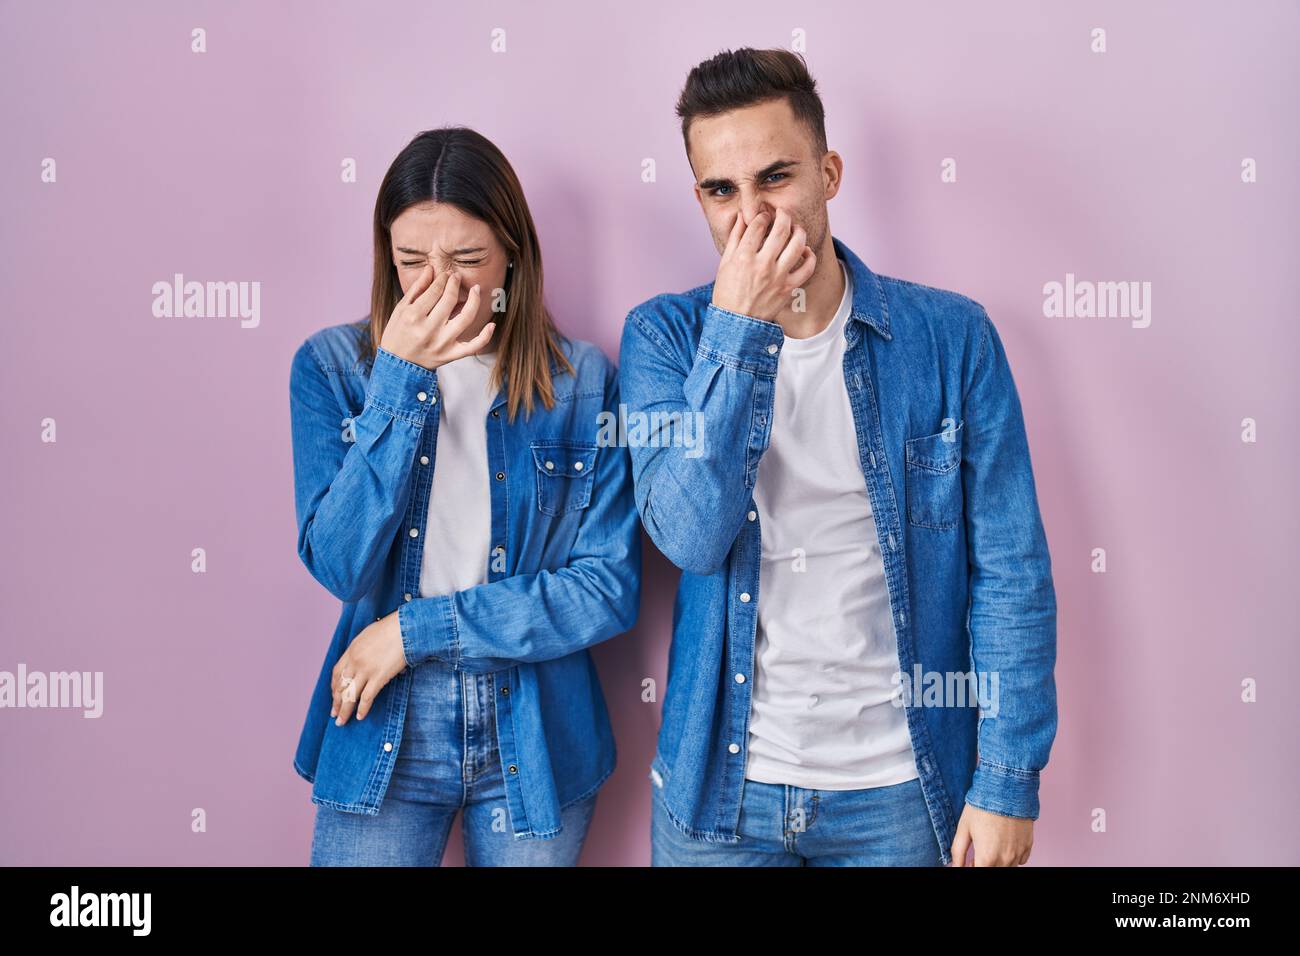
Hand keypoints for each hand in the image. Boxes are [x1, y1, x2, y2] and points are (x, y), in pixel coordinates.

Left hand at [330, 611, 408, 724]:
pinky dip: (363, 708)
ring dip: (344, 711)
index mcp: (351, 650)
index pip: (336, 673)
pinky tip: (360, 717)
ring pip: (350, 695)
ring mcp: (366, 670)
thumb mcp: (370, 635)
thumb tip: (365, 659)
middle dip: (336, 702)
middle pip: (340, 686)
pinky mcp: (378, 677)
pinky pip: (367, 697)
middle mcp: (354, 662)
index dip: (334, 687)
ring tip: (341, 722)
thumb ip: (363, 649)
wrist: (405, 627)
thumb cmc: (392, 628)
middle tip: (334, 714)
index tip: (334, 696)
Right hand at [379, 264, 494, 369]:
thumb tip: (430, 269)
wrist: (398, 364)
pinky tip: (492, 325)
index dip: (443, 279)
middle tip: (456, 276)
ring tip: (476, 289)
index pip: (434, 291)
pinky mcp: (451, 355)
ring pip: (465, 318)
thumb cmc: (397, 333)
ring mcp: (442, 343)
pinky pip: (473, 346)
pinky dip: (485, 336)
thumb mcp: (401, 309)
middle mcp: (428, 329)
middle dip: (455, 284)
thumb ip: (417, 288)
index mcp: (413, 316)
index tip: (447, 274)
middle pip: (449, 300)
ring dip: (474, 300)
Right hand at [710, 207, 816, 321]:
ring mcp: (778, 277)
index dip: (763, 215)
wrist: (736, 322)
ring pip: (797, 244)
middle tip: (783, 213)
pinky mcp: (789, 288)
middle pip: (781, 229)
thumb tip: (742, 216)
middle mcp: (762, 265)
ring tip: (795, 228)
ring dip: (799, 231)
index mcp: (743, 257)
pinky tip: (804, 250)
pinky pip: (808, 267)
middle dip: (783, 215)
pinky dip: (809, 255)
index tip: (764, 215)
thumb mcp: (725, 263)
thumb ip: (735, 237)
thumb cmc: (727, 292)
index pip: (758, 225)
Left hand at [949, 803, 1033, 865]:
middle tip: (978, 852)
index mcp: (987, 858)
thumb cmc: (982, 807)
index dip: (972, 867)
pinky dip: (1012, 856)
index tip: (969, 860)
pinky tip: (1004, 842)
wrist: (1006, 789)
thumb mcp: (963, 828)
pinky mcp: (1028, 845)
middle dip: (984, 865)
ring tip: (990, 845)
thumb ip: (958, 852)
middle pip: (993, 871)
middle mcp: (1005, 859)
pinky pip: (1020, 860)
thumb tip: (955, 866)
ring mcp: (1018, 853)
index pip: (979, 873)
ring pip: (1007, 867)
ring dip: (998, 862)